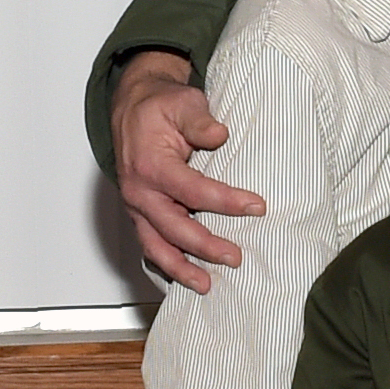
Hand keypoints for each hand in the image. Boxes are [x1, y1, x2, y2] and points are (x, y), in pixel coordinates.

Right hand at [110, 51, 263, 290]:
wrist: (133, 109)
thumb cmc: (159, 108)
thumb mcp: (182, 103)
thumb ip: (200, 121)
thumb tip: (219, 135)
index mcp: (151, 166)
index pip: (192, 191)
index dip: (226, 202)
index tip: (256, 207)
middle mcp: (139, 192)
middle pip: (174, 228)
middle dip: (205, 246)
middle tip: (235, 257)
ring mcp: (136, 208)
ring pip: (156, 247)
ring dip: (181, 269)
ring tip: (206, 285)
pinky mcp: (140, 215)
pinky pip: (151, 245)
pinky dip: (168, 264)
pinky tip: (188, 277)